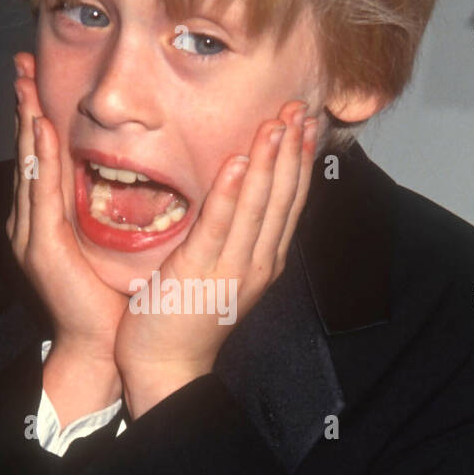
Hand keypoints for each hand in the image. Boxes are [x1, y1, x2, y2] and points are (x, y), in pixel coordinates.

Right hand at [6, 51, 128, 363]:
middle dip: (24, 106)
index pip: (44, 156)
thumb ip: (112, 205)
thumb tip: (135, 171)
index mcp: (51, 219)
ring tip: (24, 84)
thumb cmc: (114, 295)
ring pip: (28, 166)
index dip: (39, 115)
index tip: (39, 76)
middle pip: (28, 153)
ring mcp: (31, 234)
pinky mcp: (40, 248)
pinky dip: (38, 161)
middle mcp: (33, 221)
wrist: (104, 344)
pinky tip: (39, 132)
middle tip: (21, 63)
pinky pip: (39, 195)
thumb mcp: (115, 240)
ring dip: (25, 122)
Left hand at [115, 101, 319, 417]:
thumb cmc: (184, 319)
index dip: (300, 160)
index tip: (307, 123)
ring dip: (270, 160)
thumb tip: (237, 195)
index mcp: (263, 261)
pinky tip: (239, 160)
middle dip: (293, 149)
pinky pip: (220, 225)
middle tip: (301, 107)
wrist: (166, 368)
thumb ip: (232, 236)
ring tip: (279, 121)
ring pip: (258, 205)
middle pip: (283, 197)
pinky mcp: (201, 273)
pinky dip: (231, 191)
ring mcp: (232, 269)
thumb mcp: (219, 272)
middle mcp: (258, 263)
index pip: (289, 202)